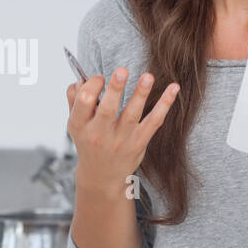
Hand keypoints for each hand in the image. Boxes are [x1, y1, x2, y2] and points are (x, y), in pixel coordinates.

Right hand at [66, 67, 179, 199]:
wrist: (102, 175)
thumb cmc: (89, 141)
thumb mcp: (75, 124)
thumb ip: (74, 100)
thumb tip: (80, 79)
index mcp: (80, 124)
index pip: (84, 101)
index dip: (92, 85)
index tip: (100, 77)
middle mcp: (99, 133)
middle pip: (107, 109)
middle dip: (115, 89)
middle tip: (122, 71)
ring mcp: (121, 139)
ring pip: (132, 114)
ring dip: (141, 94)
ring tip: (147, 77)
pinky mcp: (139, 142)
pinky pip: (154, 121)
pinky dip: (165, 105)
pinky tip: (173, 88)